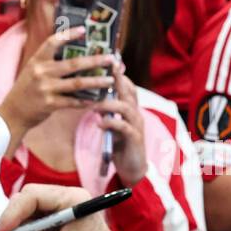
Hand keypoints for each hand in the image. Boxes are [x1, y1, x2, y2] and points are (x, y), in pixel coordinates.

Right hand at [0, 26, 115, 149]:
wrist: (13, 112)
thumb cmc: (27, 89)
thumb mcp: (33, 70)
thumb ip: (49, 63)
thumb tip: (76, 55)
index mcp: (37, 60)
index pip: (52, 42)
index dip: (68, 35)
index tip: (83, 30)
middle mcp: (41, 72)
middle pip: (73, 64)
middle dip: (95, 60)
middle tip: (111, 59)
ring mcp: (46, 88)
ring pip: (77, 83)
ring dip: (96, 82)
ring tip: (110, 80)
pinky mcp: (49, 104)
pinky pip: (72, 101)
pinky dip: (85, 100)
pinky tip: (97, 99)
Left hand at [94, 63, 146, 185]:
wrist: (133, 169)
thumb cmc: (122, 145)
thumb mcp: (114, 126)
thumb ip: (107, 113)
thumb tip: (94, 100)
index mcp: (131, 109)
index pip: (127, 86)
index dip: (119, 73)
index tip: (108, 61)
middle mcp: (135, 113)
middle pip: (128, 91)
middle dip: (117, 79)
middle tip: (104, 69)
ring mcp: (136, 125)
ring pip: (125, 107)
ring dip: (108, 103)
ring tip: (94, 104)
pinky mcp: (134, 139)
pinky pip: (123, 127)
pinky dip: (111, 123)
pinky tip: (99, 124)